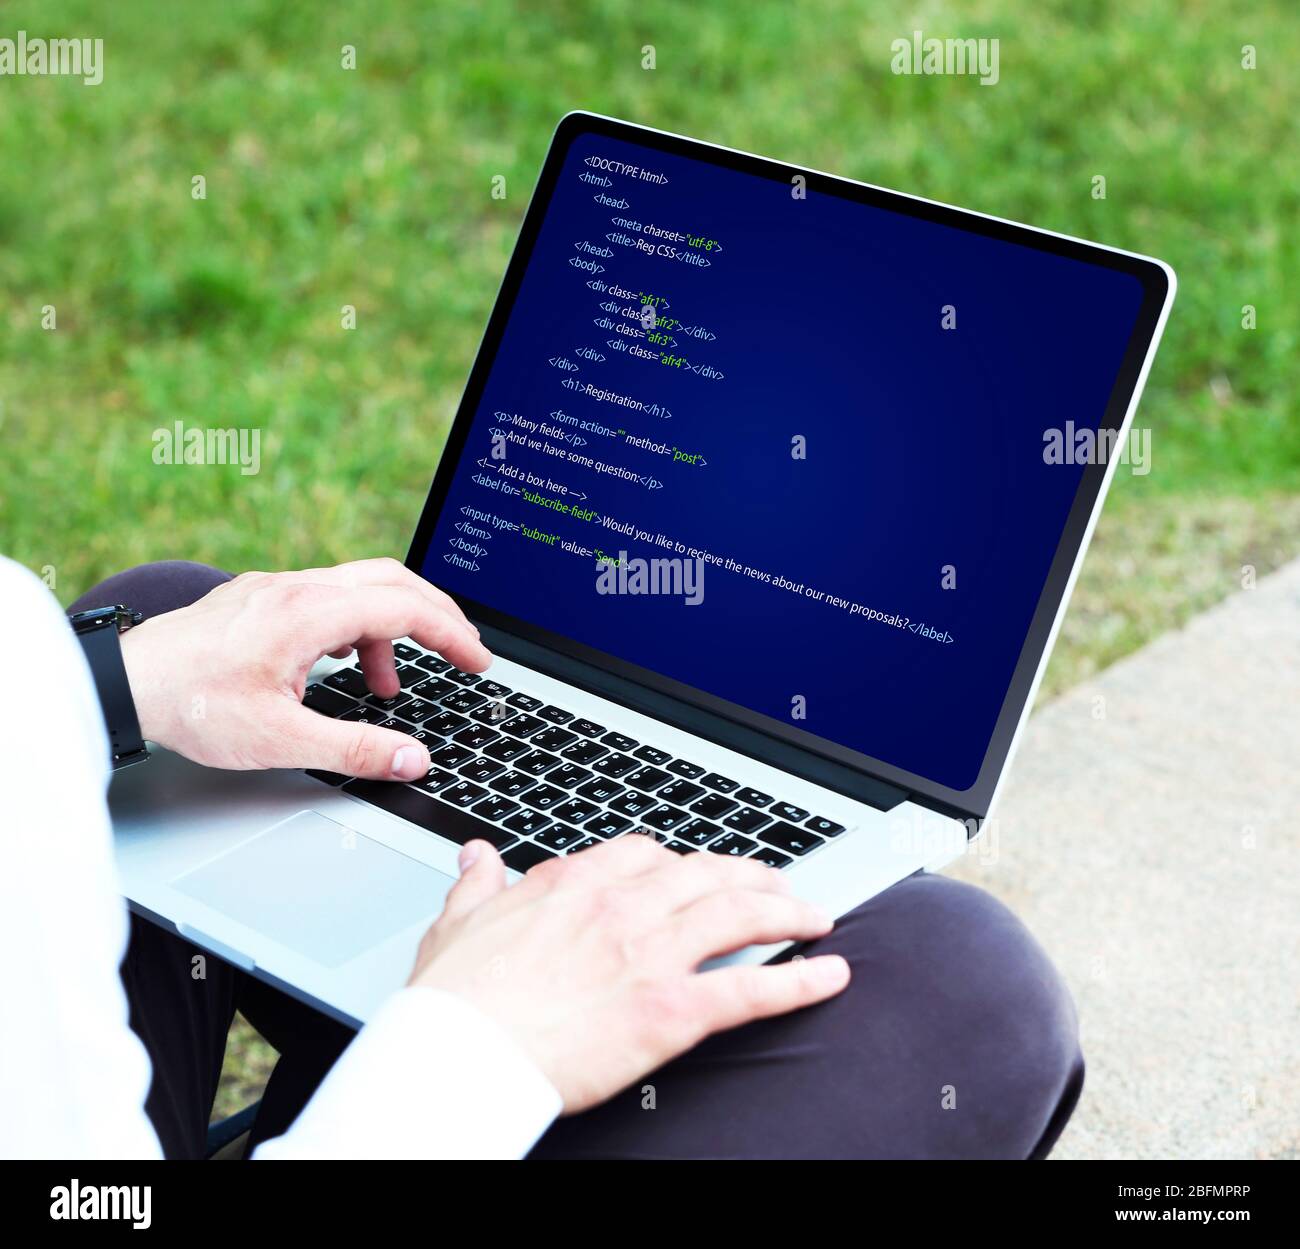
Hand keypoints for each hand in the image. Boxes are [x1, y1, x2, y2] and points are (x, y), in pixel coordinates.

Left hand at [119, 558, 489, 779]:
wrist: (120, 683)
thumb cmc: (191, 705)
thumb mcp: (279, 739)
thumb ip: (355, 749)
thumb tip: (412, 760)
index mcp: (307, 611)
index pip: (403, 608)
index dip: (452, 634)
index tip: (478, 660)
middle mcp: (295, 587)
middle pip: (392, 580)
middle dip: (436, 616)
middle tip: (463, 651)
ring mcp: (275, 587)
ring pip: (359, 588)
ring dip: (390, 630)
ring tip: (391, 687)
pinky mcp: (260, 598)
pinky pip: (327, 597)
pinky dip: (355, 629)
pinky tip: (342, 670)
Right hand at [409, 835, 849, 1112]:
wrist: (458, 1055)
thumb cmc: (454, 999)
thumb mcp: (458, 924)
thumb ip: (478, 886)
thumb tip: (477, 858)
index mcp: (574, 885)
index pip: (645, 855)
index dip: (679, 863)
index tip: (693, 872)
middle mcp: (621, 907)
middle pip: (707, 874)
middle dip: (749, 876)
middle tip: (774, 886)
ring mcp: (651, 955)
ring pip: (740, 914)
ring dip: (786, 912)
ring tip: (814, 917)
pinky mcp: (671, 1011)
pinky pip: (749, 989)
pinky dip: (799, 980)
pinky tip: (828, 974)